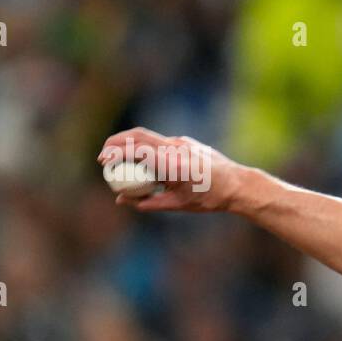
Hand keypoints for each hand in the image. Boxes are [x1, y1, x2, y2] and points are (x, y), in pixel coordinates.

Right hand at [97, 127, 246, 212]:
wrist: (238, 184)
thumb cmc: (209, 198)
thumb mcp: (177, 205)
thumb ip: (147, 202)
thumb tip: (121, 200)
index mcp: (173, 164)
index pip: (136, 151)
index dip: (115, 153)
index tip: (103, 162)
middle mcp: (176, 148)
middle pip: (137, 135)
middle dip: (115, 142)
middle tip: (103, 156)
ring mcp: (182, 142)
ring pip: (148, 135)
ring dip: (129, 143)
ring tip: (117, 156)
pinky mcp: (186, 142)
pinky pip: (160, 141)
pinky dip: (146, 147)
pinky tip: (143, 162)